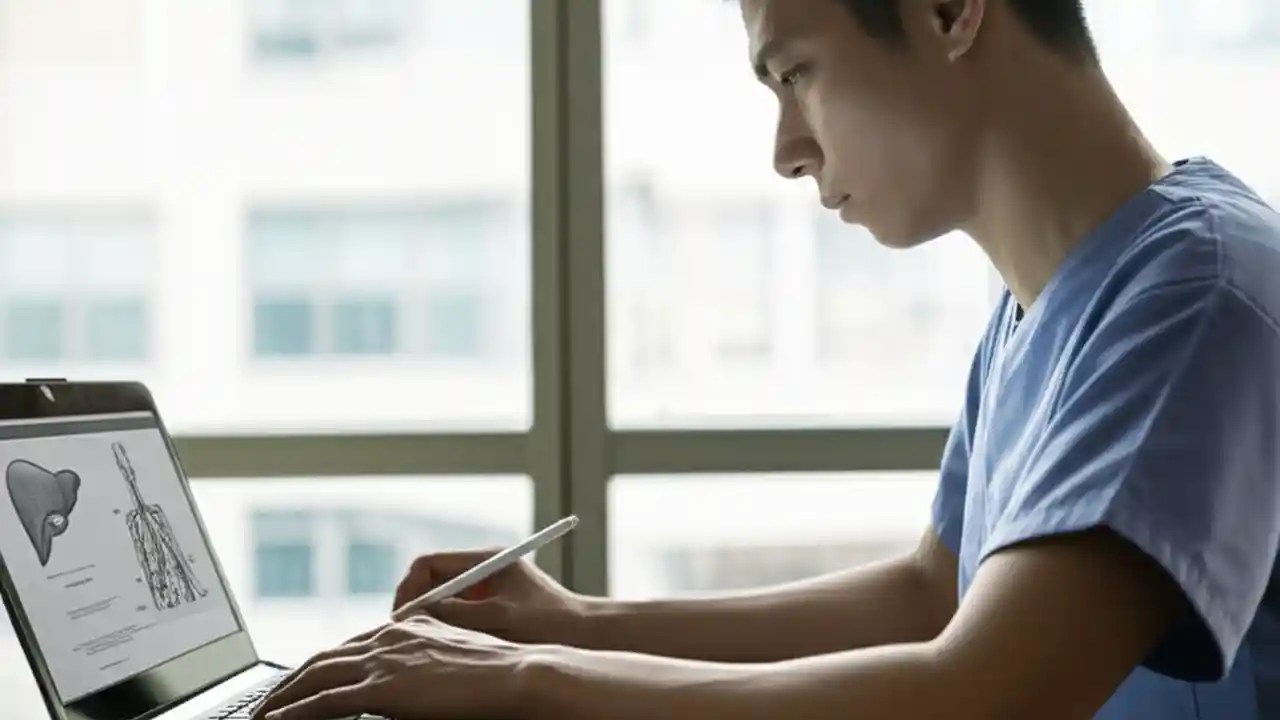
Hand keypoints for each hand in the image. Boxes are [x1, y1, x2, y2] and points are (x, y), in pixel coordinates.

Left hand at [251, 614, 540, 719]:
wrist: (516, 675)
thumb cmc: (499, 671)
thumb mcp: (458, 656)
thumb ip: (429, 659)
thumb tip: (416, 678)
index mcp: (408, 625)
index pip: (352, 645)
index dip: (323, 665)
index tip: (306, 682)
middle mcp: (390, 635)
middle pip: (325, 657)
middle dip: (292, 681)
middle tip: (269, 701)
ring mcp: (384, 659)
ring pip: (315, 675)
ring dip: (282, 697)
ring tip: (262, 714)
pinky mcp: (382, 687)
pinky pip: (324, 701)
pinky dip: (293, 712)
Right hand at [392, 549, 590, 645]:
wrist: (586, 633)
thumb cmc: (549, 622)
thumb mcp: (498, 618)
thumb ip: (455, 613)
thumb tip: (412, 614)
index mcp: (486, 558)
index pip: (428, 564)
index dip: (409, 591)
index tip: (401, 620)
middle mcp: (483, 568)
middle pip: (430, 581)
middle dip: (414, 607)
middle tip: (403, 637)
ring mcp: (486, 587)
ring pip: (440, 600)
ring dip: (429, 621)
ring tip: (424, 646)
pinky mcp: (490, 606)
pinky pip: (455, 615)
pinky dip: (445, 630)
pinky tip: (445, 651)